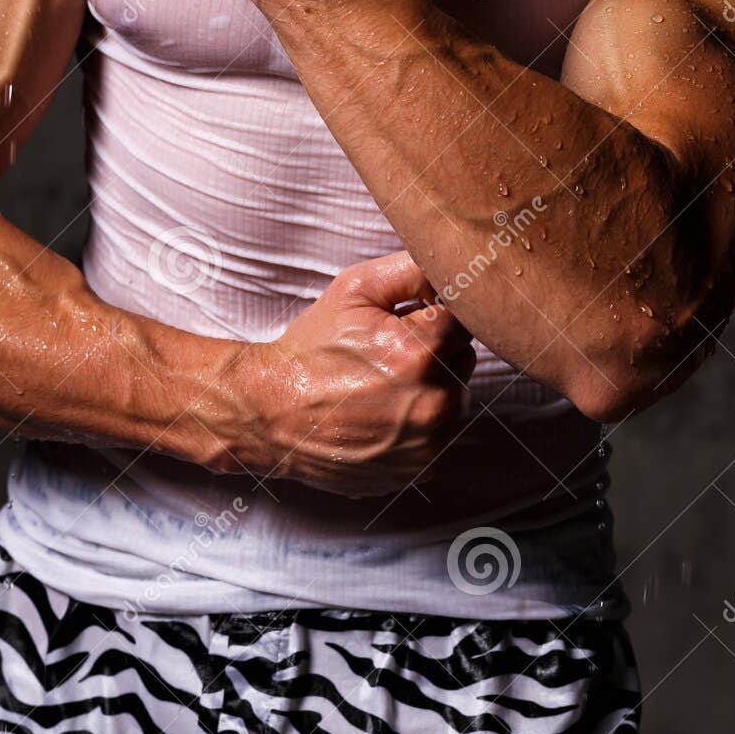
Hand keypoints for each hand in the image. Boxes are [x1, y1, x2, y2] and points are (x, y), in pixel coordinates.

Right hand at [237, 251, 476, 497]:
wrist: (272, 412)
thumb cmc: (311, 349)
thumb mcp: (354, 289)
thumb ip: (412, 268)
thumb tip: (454, 264)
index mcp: (421, 352)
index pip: (462, 318)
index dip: (431, 314)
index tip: (404, 321)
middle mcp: (434, 401)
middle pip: (462, 358)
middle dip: (434, 350)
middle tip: (387, 352)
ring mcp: (429, 442)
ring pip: (456, 397)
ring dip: (431, 387)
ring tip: (382, 384)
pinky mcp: (421, 469)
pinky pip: (441, 433)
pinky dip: (420, 422)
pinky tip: (383, 413)